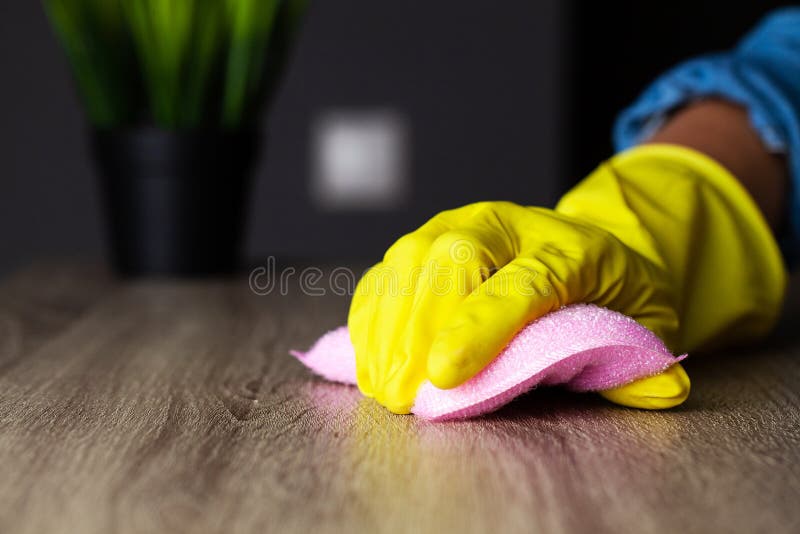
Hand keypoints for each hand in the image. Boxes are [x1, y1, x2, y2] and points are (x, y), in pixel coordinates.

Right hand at [349, 145, 784, 413]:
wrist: (581, 245)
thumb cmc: (608, 290)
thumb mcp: (647, 322)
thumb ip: (646, 359)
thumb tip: (662, 391)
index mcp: (568, 245)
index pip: (520, 283)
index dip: (480, 327)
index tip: (445, 375)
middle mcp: (507, 224)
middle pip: (449, 259)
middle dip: (417, 329)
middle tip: (402, 394)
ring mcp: (458, 227)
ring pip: (408, 260)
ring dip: (386, 327)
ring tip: (381, 386)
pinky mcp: (425, 243)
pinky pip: (388, 271)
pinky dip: (371, 313)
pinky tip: (368, 354)